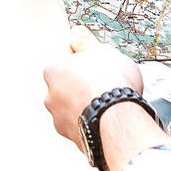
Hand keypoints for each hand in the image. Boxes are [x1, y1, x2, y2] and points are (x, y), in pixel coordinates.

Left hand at [42, 26, 144, 154]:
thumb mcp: (102, 50)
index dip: (85, 57)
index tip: (97, 60)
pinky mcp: (74, 137)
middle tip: (105, 80)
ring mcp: (60, 119)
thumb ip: (86, 41)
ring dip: (87, 103)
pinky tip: (108, 116)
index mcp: (54, 70)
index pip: (66, 57)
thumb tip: (77, 34)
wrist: (119, 121)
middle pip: (68, 84)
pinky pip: (83, 124)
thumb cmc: (110, 85)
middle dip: (84, 83)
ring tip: (109, 101)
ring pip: (74, 106)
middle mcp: (51, 96)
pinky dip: (93, 120)